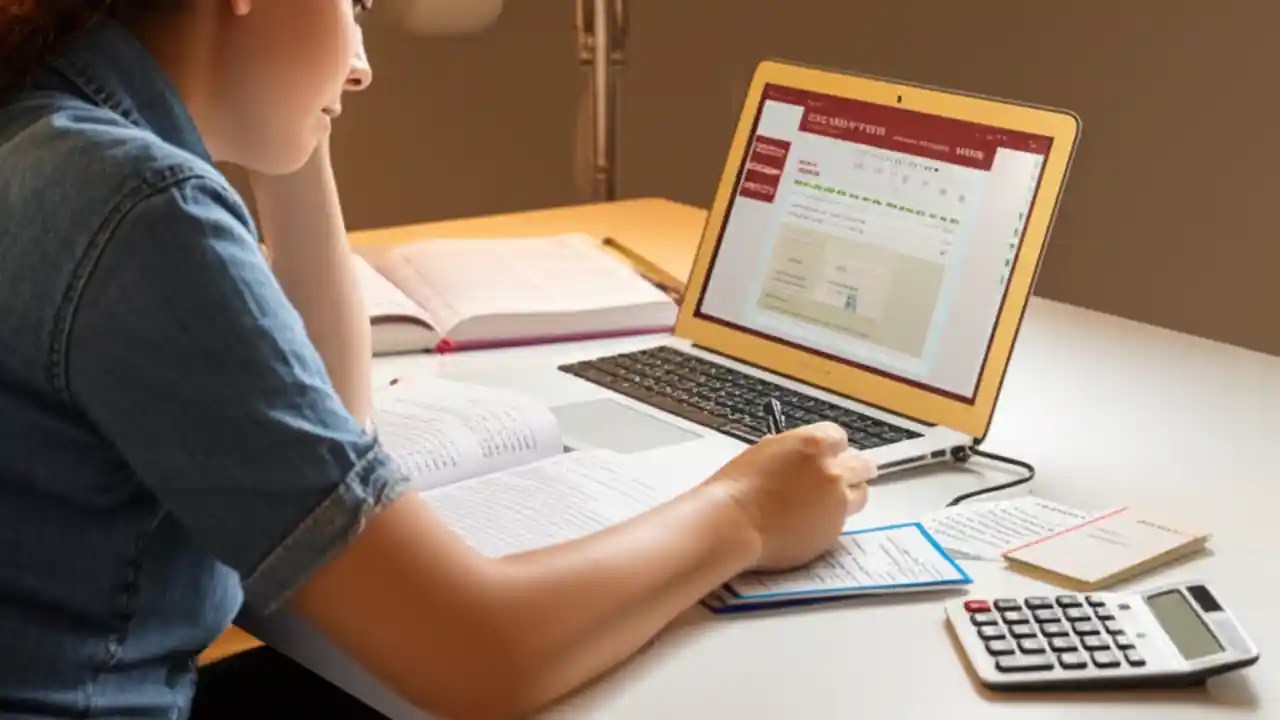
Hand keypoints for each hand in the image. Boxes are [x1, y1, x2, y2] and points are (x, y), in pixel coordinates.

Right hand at [703, 422, 874, 570]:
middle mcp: (832, 471)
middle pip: (862, 465)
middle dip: (855, 469)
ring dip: (849, 494)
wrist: (734, 524)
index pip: (838, 437)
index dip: (831, 447)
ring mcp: (837, 503)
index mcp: (813, 444)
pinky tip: (809, 522)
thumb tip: (800, 457)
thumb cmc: (737, 488)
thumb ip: (792, 451)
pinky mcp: (834, 531)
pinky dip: (831, 519)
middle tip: (844, 476)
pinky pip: (842, 520)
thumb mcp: (765, 453)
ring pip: (860, 494)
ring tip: (829, 501)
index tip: (827, 454)